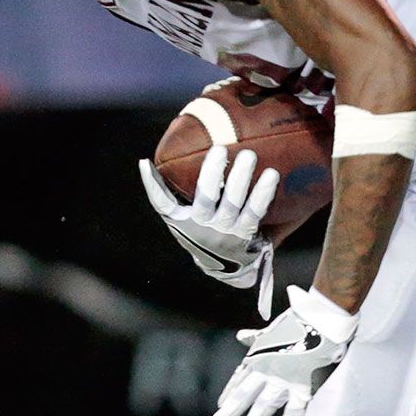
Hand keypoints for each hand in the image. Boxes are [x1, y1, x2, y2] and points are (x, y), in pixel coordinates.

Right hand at [139, 145, 278, 288]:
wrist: (224, 266)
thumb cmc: (200, 232)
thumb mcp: (181, 218)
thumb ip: (168, 194)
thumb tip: (144, 162)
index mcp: (182, 219)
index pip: (162, 203)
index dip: (151, 184)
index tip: (144, 163)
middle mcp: (202, 225)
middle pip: (206, 195)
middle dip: (213, 171)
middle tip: (220, 148)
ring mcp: (225, 230)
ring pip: (234, 201)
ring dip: (242, 178)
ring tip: (249, 155)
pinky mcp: (245, 233)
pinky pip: (255, 211)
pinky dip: (263, 193)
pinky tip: (271, 176)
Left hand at [206, 285, 356, 415]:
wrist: (320, 319)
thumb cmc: (298, 320)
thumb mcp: (272, 329)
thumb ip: (257, 337)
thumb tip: (241, 336)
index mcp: (258, 356)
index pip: (239, 379)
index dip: (229, 392)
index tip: (221, 405)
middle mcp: (265, 370)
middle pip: (243, 396)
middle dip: (226, 415)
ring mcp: (282, 380)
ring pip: (262, 408)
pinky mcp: (302, 387)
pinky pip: (292, 414)